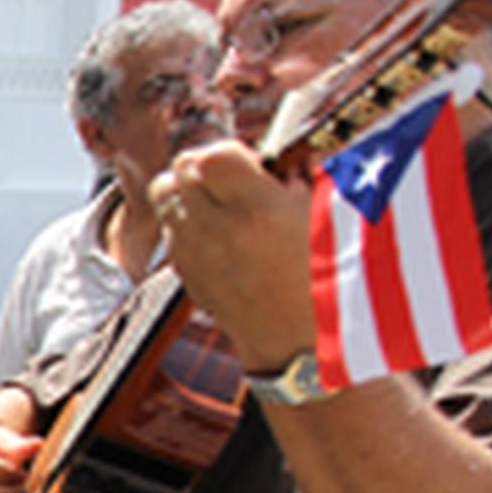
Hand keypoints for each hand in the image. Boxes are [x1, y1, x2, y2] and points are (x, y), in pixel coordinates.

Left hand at [150, 143, 314, 373]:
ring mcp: (192, 250)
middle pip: (178, 170)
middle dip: (205, 166)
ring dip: (188, 191)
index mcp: (254, 209)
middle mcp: (214, 228)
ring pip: (164, 197)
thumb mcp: (328, 217)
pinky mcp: (183, 270)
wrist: (299, 341)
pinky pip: (170, 229)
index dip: (230, 151)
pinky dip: (187, 222)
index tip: (252, 164)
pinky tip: (220, 234)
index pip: (209, 155)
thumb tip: (288, 156)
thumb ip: (301, 178)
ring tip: (223, 203)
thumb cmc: (325, 277)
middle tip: (235, 179)